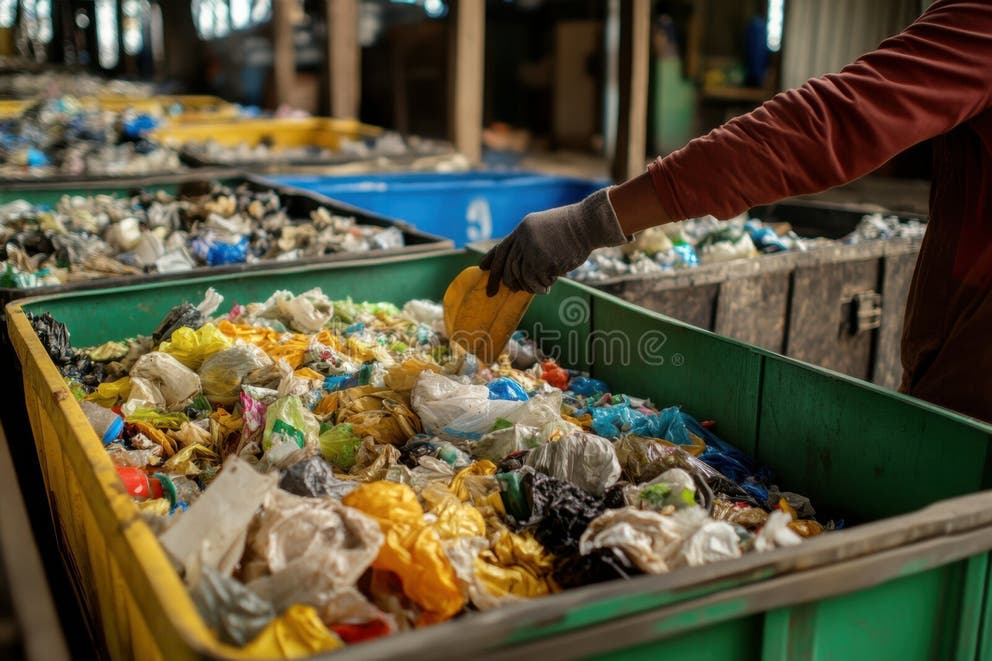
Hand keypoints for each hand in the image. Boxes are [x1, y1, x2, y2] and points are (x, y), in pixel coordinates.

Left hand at [479, 188, 628, 295]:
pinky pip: (536, 280)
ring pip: (521, 275)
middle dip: (506, 281)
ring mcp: (532, 249)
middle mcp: (524, 238)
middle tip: (511, 290)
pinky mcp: (543, 260)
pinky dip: (541, 286)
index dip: (491, 260)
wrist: (588, 223)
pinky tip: (548, 286)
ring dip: (529, 285)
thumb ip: (532, 245)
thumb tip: (522, 271)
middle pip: (508, 265)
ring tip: (540, 288)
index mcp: (523, 229)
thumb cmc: (573, 229)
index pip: (502, 247)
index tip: (482, 270)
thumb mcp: (546, 230)